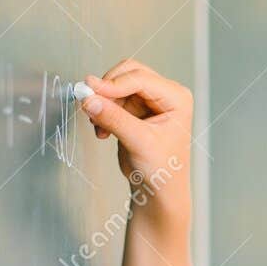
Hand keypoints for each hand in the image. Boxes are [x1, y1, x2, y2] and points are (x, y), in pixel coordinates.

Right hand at [80, 58, 191, 210]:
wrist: (158, 191)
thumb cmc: (162, 171)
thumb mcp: (139, 142)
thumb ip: (114, 119)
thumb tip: (89, 99)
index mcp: (177, 98)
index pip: (141, 78)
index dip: (113, 83)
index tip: (90, 91)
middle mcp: (165, 94)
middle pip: (128, 74)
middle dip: (107, 91)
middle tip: (90, 105)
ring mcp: (149, 101)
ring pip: (117, 87)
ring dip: (103, 104)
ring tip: (100, 128)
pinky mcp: (135, 110)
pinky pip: (112, 100)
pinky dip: (103, 112)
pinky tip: (102, 131)